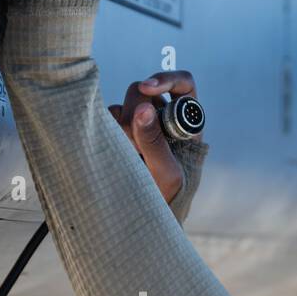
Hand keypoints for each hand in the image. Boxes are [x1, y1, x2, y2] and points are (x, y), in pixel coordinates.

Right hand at [108, 71, 199, 203]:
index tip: (147, 88)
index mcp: (187, 122)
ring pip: (126, 106)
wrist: (152, 215)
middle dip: (136, 109)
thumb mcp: (166, 174)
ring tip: (128, 153)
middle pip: (146, 91)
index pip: (182, 84)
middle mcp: (165, 118)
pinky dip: (109, 130)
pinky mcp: (124, 133)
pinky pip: (111, 119)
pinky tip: (116, 151)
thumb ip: (154, 143)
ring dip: (122, 125)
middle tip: (132, 138)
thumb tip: (142, 108)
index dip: (165, 80)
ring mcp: (143, 125)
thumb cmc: (169, 198)